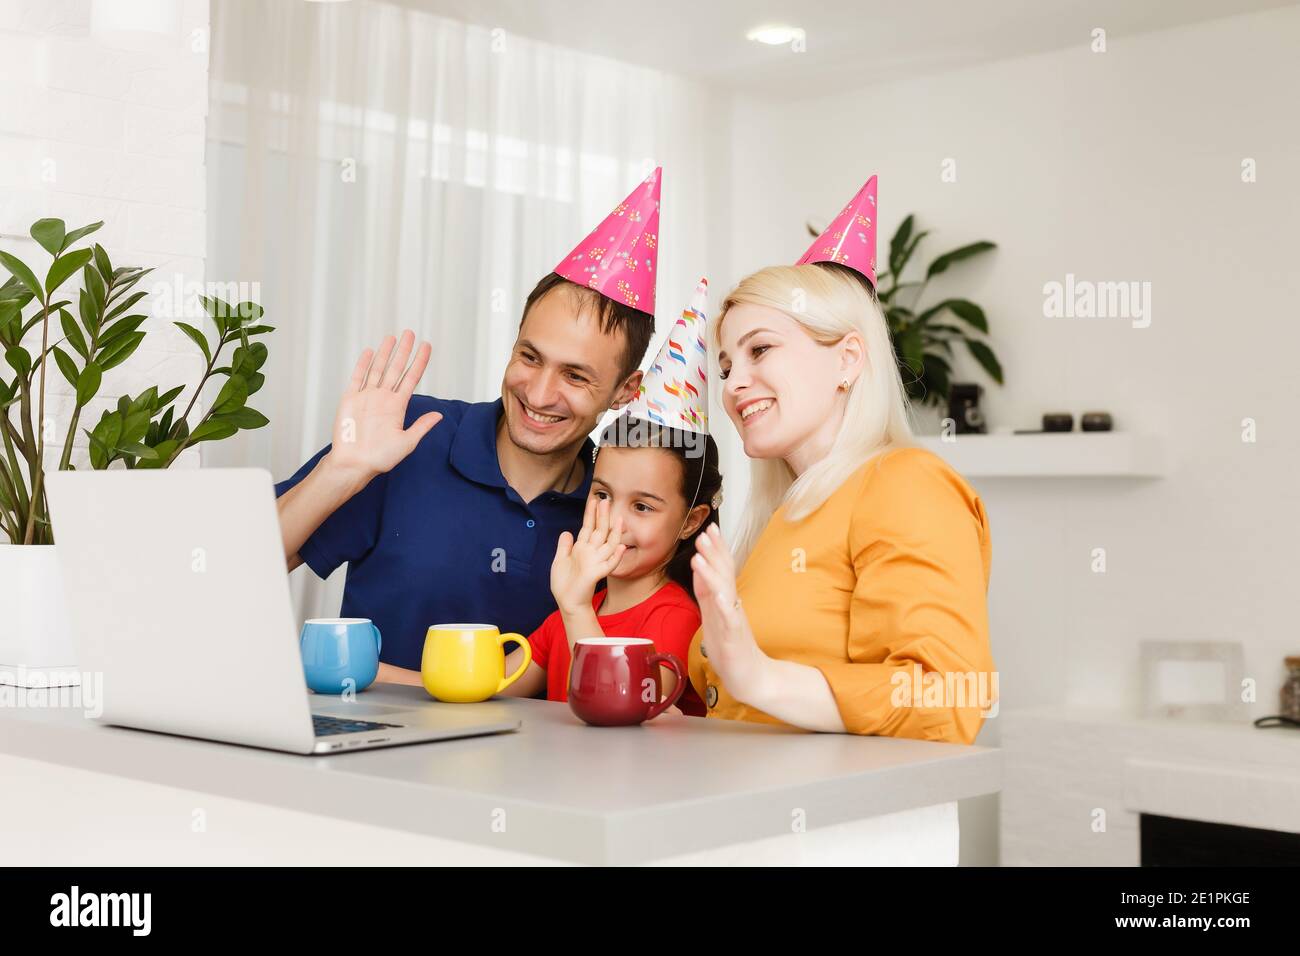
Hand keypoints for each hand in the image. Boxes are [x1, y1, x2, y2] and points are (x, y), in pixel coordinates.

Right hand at [324, 330, 442, 482]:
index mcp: (398, 406)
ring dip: (385, 353)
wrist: (354, 464)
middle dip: (404, 351)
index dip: (419, 362)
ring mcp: (367, 397)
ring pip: (377, 369)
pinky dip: (363, 364)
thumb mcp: (406, 443)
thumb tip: (439, 415)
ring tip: (392, 337)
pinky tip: (369, 351)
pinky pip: (357, 378)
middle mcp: (383, 398)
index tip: (427, 346)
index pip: (411, 378)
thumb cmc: (380, 458)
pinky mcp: (350, 399)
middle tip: (410, 333)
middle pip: (396, 368)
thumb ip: (421, 426)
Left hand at [551, 496, 625, 613]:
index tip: (593, 500)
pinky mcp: (596, 574)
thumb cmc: (564, 584)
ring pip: (608, 544)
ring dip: (614, 532)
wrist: (567, 602)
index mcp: (581, 549)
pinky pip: (609, 564)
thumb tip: (567, 532)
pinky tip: (620, 547)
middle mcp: (590, 553)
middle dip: (602, 516)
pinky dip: (615, 556)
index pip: (588, 527)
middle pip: (599, 531)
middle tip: (606, 500)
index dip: (590, 514)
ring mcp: (595, 563)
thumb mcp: (559, 561)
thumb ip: (564, 546)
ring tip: (618, 519)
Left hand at [690, 523, 768, 702]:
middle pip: (724, 574)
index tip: (709, 529)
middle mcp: (732, 606)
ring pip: (724, 591)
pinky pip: (729, 616)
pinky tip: (715, 590)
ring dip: (712, 571)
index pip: (721, 570)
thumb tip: (699, 570)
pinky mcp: (734, 636)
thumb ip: (707, 594)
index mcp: (725, 601)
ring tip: (699, 555)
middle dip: (715, 552)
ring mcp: (734, 620)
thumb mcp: (713, 616)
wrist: (750, 677)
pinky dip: (721, 602)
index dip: (715, 549)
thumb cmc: (731, 649)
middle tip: (707, 531)